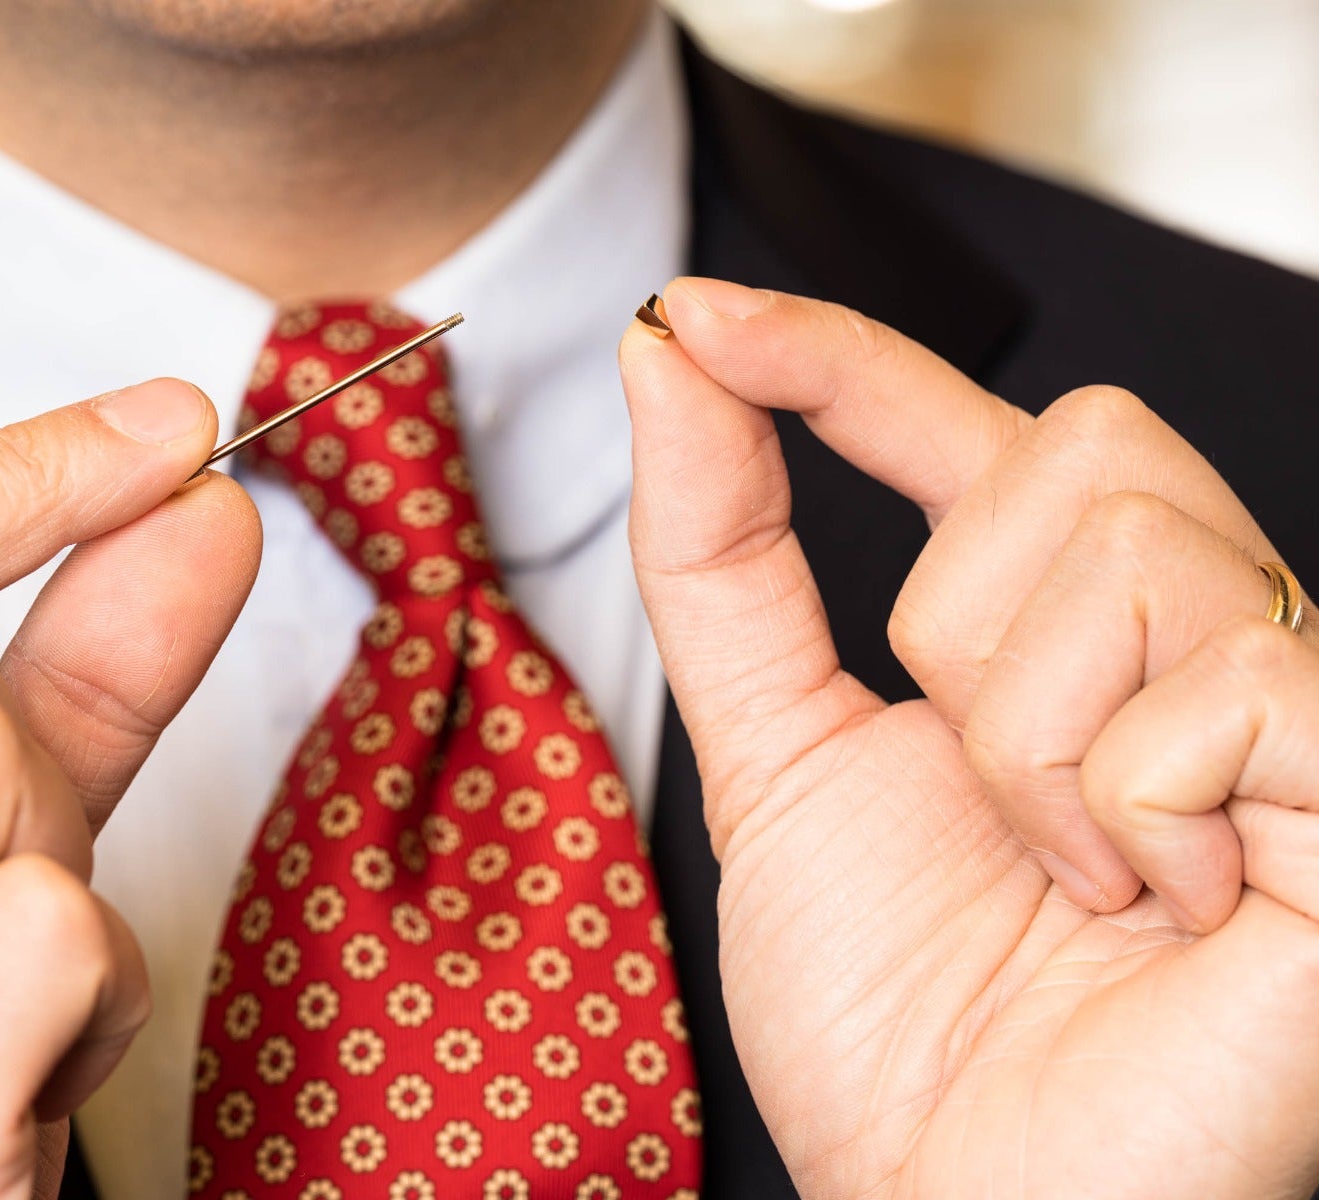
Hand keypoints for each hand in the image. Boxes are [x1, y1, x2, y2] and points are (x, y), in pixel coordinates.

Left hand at [621, 278, 1318, 1198]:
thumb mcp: (774, 755)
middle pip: (1077, 444)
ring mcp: (1301, 708)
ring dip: (1032, 743)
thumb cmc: (886, 1018)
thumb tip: (670, 359)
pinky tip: (1170, 917)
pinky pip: (1223, 679)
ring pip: (1129, 544)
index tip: (694, 315)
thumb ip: (723, 558)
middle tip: (991, 806)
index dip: (836, 358)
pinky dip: (1129, 816)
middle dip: (961, 630)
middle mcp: (1197, 645)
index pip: (968, 430)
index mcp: (1061, 638)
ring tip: (1077, 880)